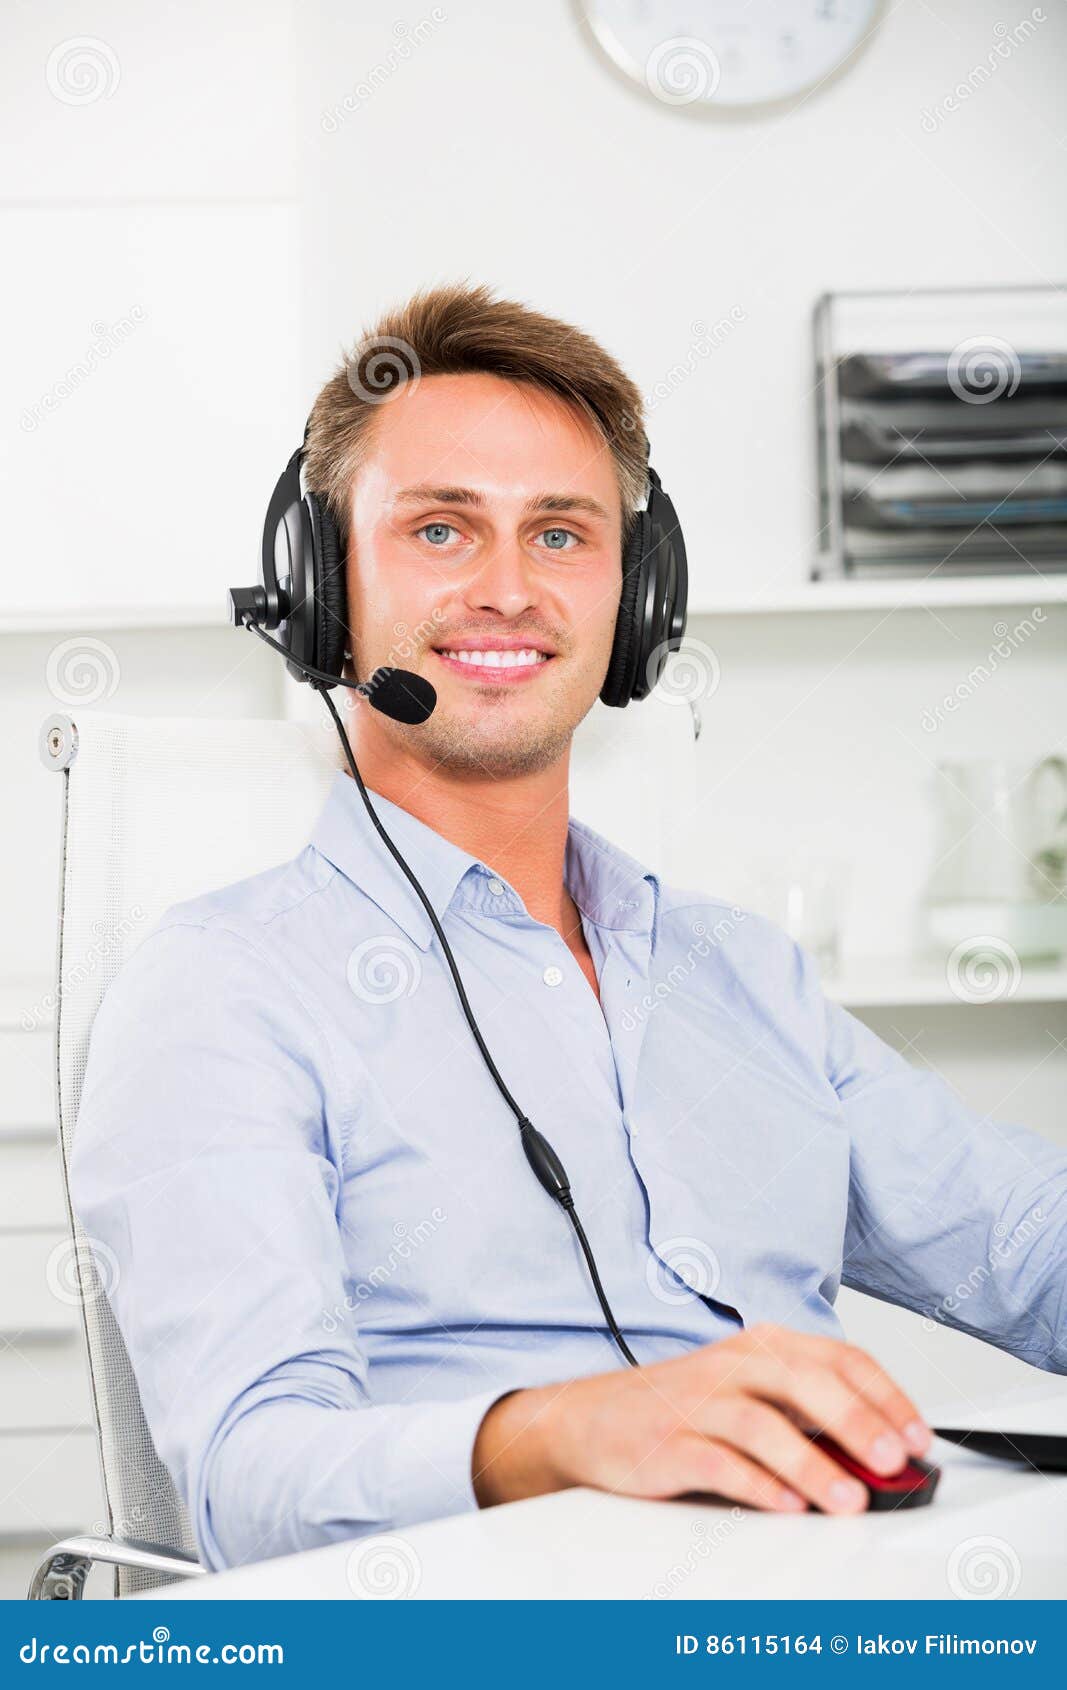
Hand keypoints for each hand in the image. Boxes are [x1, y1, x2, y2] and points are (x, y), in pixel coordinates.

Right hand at [472, 1323, 931, 1515]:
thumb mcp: (750, 1396)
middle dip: (857, 1422)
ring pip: (765, 1424)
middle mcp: (733, 1366)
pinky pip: (717, 1461)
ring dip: (812, 1464)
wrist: (588, 1418)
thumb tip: (879, 1455)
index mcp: (763, 1347)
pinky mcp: (667, 1444)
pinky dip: (756, 1485)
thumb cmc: (681, 1409)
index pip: (838, 1358)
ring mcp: (698, 1403)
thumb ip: (809, 1417)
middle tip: (892, 1459)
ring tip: (848, 1498)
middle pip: (805, 1382)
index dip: (885, 1395)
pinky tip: (784, 1505)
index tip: (917, 1435)